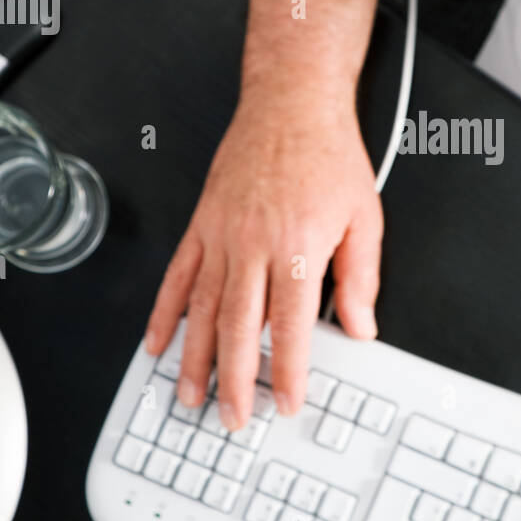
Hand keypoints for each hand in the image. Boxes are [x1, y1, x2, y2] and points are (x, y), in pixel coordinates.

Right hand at [143, 86, 382, 430]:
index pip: (291, 324)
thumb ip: (361, 277)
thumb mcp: (364, 216)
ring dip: (195, 360)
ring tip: (191, 396)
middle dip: (235, 381)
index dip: (290, 370)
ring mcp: (222, 235)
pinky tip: (157, 343)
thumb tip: (361, 326)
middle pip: (239, 328)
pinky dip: (165, 313)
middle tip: (233, 418)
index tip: (288, 402)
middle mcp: (254, 244)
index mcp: (298, 246)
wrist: (291, 103)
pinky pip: (177, 276)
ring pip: (202, 310)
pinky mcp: (202, 224)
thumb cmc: (328, 155)